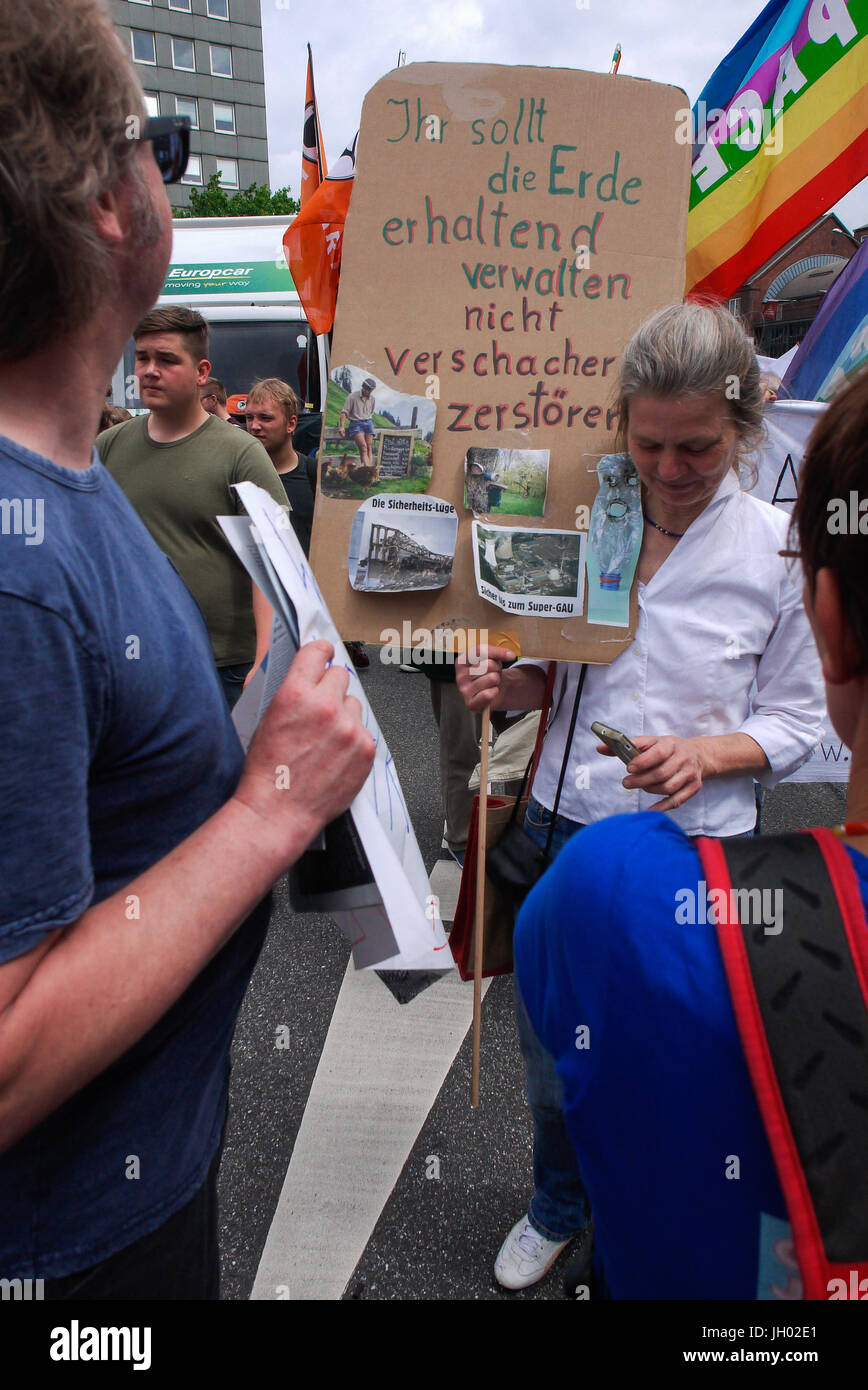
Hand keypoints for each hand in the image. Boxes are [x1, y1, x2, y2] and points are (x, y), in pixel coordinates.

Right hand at [233, 640, 374, 855]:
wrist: (278, 812)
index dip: (321, 652)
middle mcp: (325, 706)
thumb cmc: (267, 773)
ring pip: (354, 704)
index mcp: (295, 693)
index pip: (317, 652)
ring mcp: (349, 728)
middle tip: (320, 709)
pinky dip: (352, 741)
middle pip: (340, 676)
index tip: (324, 654)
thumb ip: (292, 694)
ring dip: (343, 715)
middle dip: (330, 688)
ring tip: (325, 740)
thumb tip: (308, 679)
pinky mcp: (365, 748)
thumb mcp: (268, 720)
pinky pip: (363, 731)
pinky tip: (335, 756)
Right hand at [455, 644, 515, 711]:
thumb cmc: (489, 673)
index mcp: (461, 661)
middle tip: (494, 672)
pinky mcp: (470, 704)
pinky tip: (492, 692)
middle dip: (497, 668)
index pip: (479, 650)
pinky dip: (495, 692)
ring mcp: (464, 690)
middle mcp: (459, 676)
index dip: (498, 652)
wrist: (490, 691)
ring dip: (497, 680)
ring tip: (492, 682)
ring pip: (492, 678)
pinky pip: (488, 694)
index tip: (511, 656)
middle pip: (488, 665)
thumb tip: (510, 655)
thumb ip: (498, 653)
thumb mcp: (492, 659)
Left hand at [595, 734, 705, 811]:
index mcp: (670, 744)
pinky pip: (677, 800)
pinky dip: (662, 807)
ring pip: (667, 787)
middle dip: (641, 780)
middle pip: (661, 773)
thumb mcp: (650, 742)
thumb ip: (625, 746)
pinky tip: (650, 810)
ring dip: (650, 789)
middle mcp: (683, 758)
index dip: (642, 762)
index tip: (629, 768)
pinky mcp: (694, 787)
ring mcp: (690, 773)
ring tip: (641, 786)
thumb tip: (600, 748)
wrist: (698, 754)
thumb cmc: (667, 749)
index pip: (657, 753)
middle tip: (626, 783)